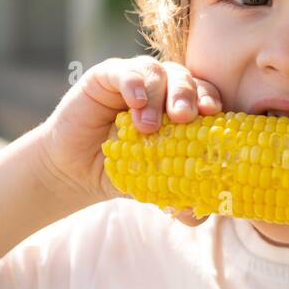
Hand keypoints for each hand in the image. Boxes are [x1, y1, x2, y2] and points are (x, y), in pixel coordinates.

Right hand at [35, 55, 222, 224]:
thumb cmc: (122, 173)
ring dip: (158, 98)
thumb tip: (197, 217)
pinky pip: (125, 72)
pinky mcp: (106, 77)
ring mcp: (135, 79)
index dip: (211, 100)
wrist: (76, 171)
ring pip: (156, 73)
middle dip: (189, 95)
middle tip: (185, 117)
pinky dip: (134, 84)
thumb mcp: (152, 187)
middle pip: (185, 79)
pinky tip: (136, 104)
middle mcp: (162, 88)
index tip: (213, 114)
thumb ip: (177, 198)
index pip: (205, 95)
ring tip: (148, 127)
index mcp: (181, 108)